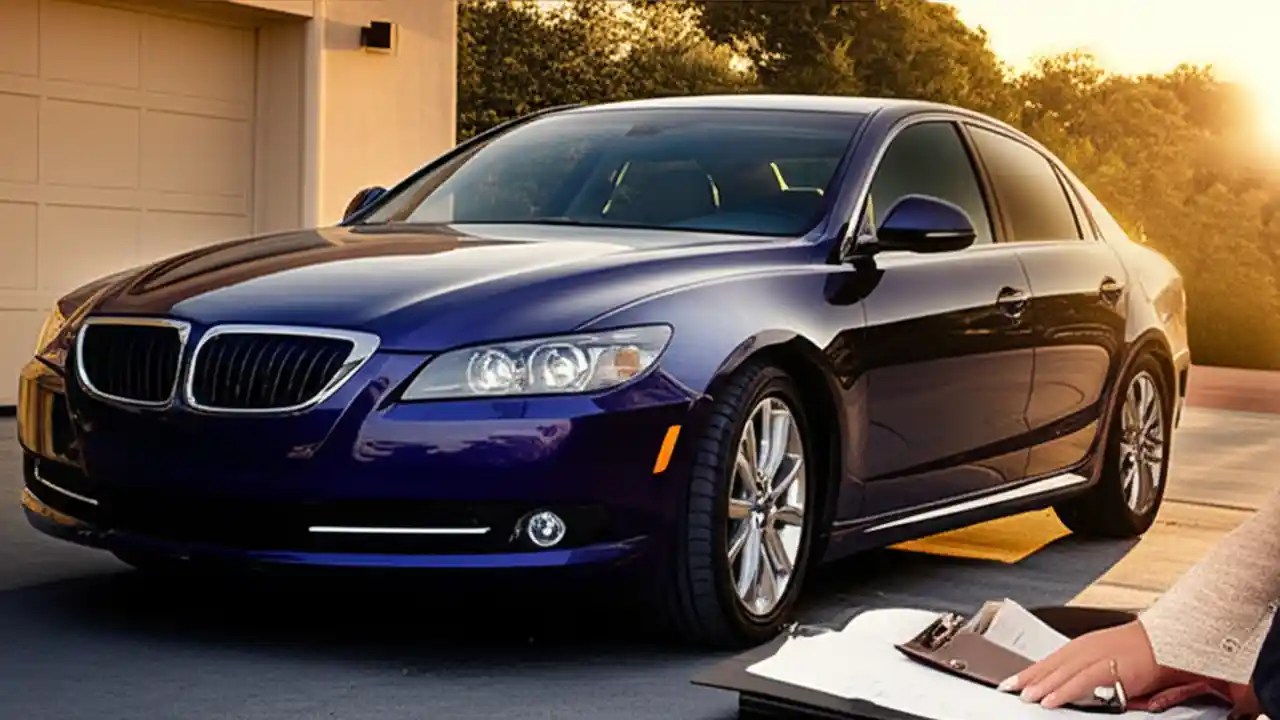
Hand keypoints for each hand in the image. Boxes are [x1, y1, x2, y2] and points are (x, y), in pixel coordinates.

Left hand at [998, 620, 1190, 708]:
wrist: (1172, 641)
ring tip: (1025, 696)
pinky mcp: (1113, 669)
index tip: (1011, 680)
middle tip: (1008, 689)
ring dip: (1042, 685)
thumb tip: (1067, 684)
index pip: (1050, 659)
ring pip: (1063, 672)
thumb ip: (1087, 670)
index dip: (1030, 670)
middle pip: (1051, 664)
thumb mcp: (1108, 656)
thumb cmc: (1144, 650)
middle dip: (1029, 677)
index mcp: (1085, 645)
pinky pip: (1083, 682)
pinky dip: (1064, 691)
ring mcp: (1100, 656)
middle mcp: (1088, 647)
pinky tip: (1051, 699)